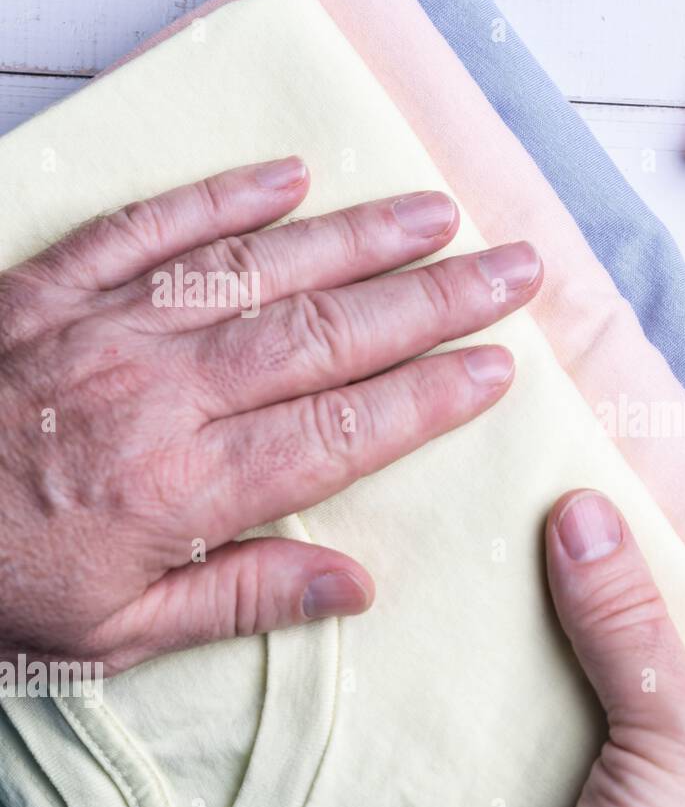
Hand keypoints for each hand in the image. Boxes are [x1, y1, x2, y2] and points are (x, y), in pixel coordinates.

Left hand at [0, 157, 541, 672]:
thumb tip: (356, 584)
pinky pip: (148, 228)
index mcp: (183, 487)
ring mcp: (104, 328)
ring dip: (359, 237)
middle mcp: (161, 393)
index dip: (430, 396)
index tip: (498, 367)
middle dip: (434, 298)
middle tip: (513, 268)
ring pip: (259, 268)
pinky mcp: (48, 286)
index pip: (342, 431)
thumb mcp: (111, 633)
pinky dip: (222, 196)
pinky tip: (291, 174)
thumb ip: (240, 600)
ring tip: (439, 214)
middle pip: (327, 334)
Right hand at [545, 490, 684, 806]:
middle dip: (666, 579)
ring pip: (634, 672)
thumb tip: (594, 524)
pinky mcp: (592, 787)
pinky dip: (546, 664)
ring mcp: (662, 776)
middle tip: (627, 500)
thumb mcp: (678, 742)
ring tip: (564, 533)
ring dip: (596, 617)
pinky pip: (576, 707)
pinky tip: (517, 610)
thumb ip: (636, 632)